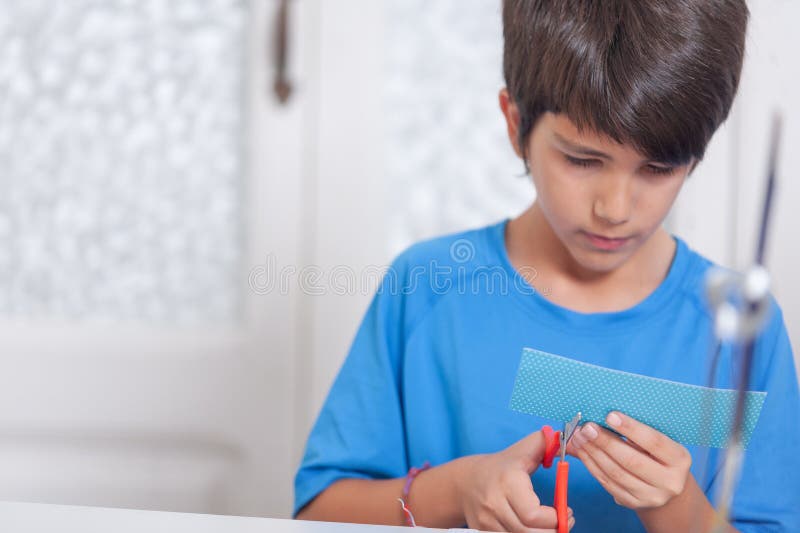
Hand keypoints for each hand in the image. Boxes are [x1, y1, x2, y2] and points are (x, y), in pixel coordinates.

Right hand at [457, 430, 574, 531]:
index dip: (555, 519)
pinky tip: (533, 530)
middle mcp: (493, 503)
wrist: (465, 482)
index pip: (533, 515)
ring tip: (551, 527)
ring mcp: (486, 521)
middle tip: (564, 524)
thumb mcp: (522, 450)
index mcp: (507, 482)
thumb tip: (562, 436)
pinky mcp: (482, 532)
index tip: (566, 511)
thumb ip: (545, 443)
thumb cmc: (501, 466)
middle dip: (554, 532)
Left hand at [567, 411, 691, 509]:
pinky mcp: (634, 503)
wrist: (665, 483)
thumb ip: (631, 430)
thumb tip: (598, 416)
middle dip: (605, 442)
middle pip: (632, 461)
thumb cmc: (657, 453)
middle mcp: (669, 481)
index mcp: (679, 459)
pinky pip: (608, 483)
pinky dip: (592, 466)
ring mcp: (651, 496)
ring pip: (616, 474)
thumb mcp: (654, 441)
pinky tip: (583, 452)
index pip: (654, 442)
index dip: (631, 428)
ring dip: (594, 454)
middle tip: (587, 427)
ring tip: (580, 438)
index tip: (610, 416)